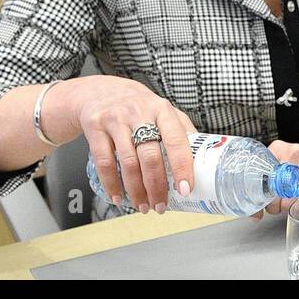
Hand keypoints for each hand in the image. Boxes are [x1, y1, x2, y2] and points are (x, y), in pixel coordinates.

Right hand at [68, 76, 196, 213]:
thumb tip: (202, 161)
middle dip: (157, 187)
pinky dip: (112, 184)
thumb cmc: (138, 106)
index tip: (186, 189)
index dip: (182, 167)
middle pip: (151, 156)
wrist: (101, 91)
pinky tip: (118, 196)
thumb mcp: (162, 110)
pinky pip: (104, 162)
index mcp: (161, 109)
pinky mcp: (95, 126)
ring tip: (143, 206)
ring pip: (128, 162)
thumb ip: (180, 130)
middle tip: (161, 206)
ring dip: (136, 190)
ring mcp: (115, 119)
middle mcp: (139, 112)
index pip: (176, 140)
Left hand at [253, 141, 298, 218]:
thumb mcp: (283, 172)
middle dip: (274, 204)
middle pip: (274, 189)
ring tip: (294, 203)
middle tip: (279, 205)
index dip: (260, 194)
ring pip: (289, 199)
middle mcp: (295, 153)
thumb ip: (266, 189)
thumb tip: (254, 214)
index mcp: (280, 149)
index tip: (263, 201)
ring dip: (289, 209)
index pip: (261, 175)